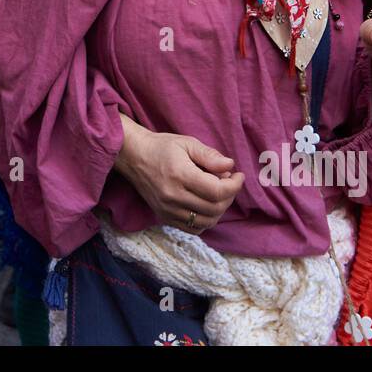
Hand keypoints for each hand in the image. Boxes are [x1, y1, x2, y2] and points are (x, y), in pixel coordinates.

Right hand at [113, 117, 244, 232]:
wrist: (133, 156)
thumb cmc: (161, 146)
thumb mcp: (187, 143)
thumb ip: (209, 155)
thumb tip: (230, 166)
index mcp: (180, 175)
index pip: (217, 191)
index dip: (234, 186)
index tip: (238, 175)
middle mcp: (174, 197)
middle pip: (215, 208)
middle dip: (229, 196)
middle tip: (229, 182)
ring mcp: (168, 210)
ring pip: (206, 221)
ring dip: (220, 209)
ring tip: (218, 193)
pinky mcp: (165, 217)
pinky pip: (193, 228)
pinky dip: (206, 220)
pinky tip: (206, 205)